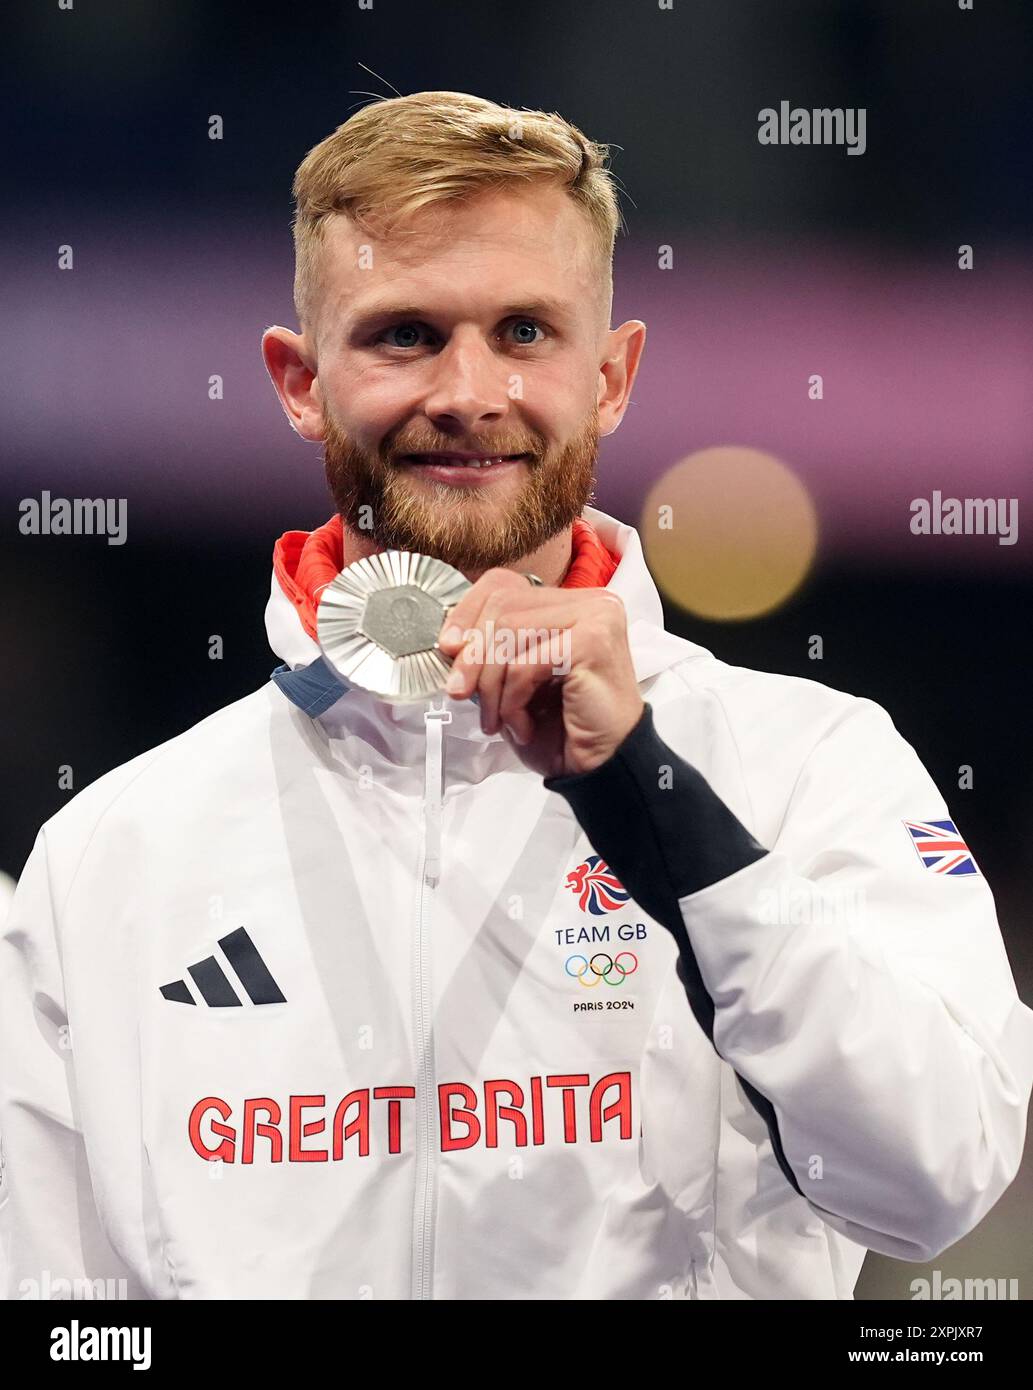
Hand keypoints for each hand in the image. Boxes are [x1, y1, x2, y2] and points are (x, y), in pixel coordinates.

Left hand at [437, 570, 644, 777]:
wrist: (600, 768)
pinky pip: (526, 664)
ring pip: (510, 632)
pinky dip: (512, 700)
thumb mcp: (512, 679)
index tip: (449, 650)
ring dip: (491, 685)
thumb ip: (490, 649)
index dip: (467, 614)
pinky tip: (522, 726)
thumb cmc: (562, 728)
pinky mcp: (593, 643)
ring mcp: (596, 618)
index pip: (503, 584)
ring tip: (497, 720)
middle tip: (462, 694)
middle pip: (503, 606)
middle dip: (473, 656)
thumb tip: (451, 640)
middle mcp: (590, 601)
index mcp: (570, 602)